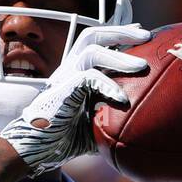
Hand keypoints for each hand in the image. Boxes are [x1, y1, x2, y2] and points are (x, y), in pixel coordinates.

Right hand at [0, 23, 150, 176]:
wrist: (34, 150)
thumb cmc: (62, 141)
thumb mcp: (95, 125)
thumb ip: (113, 117)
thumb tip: (141, 124)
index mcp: (76, 73)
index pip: (97, 43)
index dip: (118, 35)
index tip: (142, 34)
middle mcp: (68, 69)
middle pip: (93, 35)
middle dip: (121, 31)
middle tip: (147, 35)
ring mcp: (63, 77)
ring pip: (91, 50)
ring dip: (119, 56)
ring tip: (142, 66)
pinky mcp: (61, 89)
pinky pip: (88, 77)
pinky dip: (108, 85)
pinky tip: (122, 99)